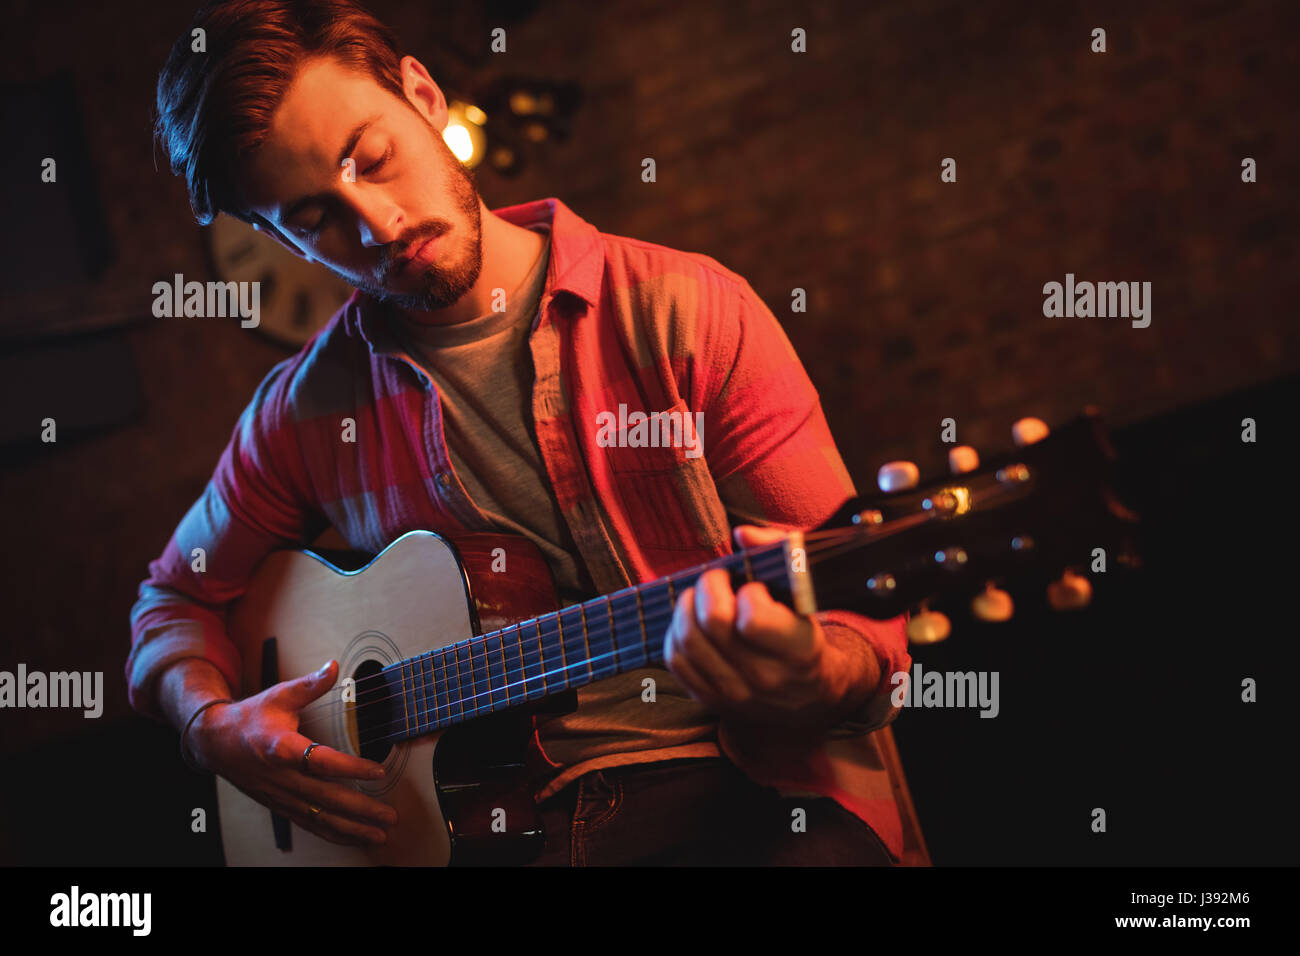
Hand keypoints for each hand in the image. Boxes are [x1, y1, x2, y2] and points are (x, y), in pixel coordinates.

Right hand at [187, 660, 396, 846]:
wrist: (214, 743)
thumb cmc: (251, 717)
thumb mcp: (279, 695)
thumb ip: (310, 685)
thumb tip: (332, 666)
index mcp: (281, 747)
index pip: (321, 761)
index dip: (351, 767)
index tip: (379, 770)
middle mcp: (282, 776)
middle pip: (325, 797)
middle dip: (360, 809)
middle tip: (390, 816)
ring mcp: (281, 795)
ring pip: (319, 818)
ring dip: (352, 829)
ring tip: (380, 835)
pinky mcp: (280, 806)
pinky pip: (309, 824)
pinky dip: (334, 834)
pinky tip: (356, 838)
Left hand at [663, 525, 851, 731]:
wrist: (810, 692)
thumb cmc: (804, 628)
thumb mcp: (807, 591)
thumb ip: (781, 552)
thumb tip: (742, 534)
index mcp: (799, 651)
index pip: (753, 621)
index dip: (749, 593)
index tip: (755, 588)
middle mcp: (766, 677)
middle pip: (713, 623)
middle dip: (709, 586)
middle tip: (717, 578)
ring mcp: (736, 694)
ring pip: (688, 641)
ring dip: (686, 606)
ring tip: (699, 596)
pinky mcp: (710, 699)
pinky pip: (676, 661)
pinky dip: (675, 633)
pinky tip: (690, 620)